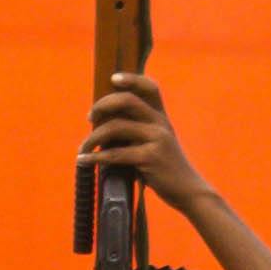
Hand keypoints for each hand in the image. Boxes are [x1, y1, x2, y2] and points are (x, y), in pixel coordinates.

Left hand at [81, 71, 207, 212]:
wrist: (187, 190)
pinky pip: (115, 154)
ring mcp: (156, 139)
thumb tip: (104, 123)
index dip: (131, 79)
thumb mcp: (157, 142)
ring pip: (116, 127)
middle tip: (89, 118)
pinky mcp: (150, 158)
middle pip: (127, 100)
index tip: (112, 79)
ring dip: (93, 138)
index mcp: (161, 117)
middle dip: (102, 105)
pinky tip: (84, 161)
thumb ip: (138, 129)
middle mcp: (160, 123)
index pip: (150, 88)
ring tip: (83, 148)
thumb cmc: (165, 167)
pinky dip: (95, 158)